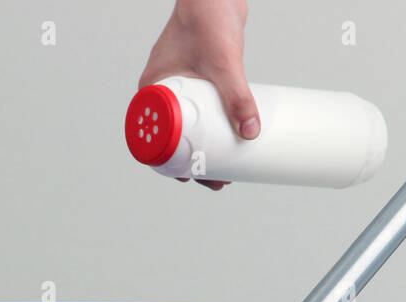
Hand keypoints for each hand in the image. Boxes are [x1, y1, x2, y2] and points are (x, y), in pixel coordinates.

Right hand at [139, 0, 257, 190]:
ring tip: (228, 168)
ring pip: (190, 128)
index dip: (171, 165)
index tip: (190, 178)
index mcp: (154, 90)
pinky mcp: (200, 81)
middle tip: (219, 180)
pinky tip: (229, 142)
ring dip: (206, 149)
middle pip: (175, 139)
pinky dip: (213, 129)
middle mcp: (163, 91)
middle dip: (194, 163)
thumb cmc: (206, 17)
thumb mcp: (224, 63)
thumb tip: (251, 131)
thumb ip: (238, 97)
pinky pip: (203, 113)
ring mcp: (181, 86)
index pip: (154, 138)